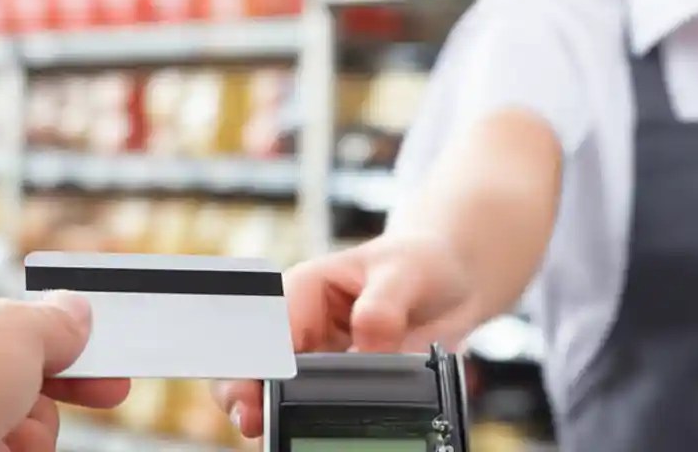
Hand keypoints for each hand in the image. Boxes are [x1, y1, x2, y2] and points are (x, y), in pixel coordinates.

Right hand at [212, 233, 473, 438]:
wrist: (451, 284)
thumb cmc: (419, 263)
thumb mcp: (405, 275)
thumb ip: (382, 309)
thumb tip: (368, 350)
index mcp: (305, 290)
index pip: (268, 325)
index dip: (257, 356)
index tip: (255, 383)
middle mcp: (303, 329)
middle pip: (257, 367)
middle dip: (246, 394)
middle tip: (254, 421)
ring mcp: (319, 363)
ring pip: (279, 397)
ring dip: (276, 417)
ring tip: (278, 438)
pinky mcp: (341, 389)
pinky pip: (318, 413)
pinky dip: (313, 427)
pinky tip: (318, 439)